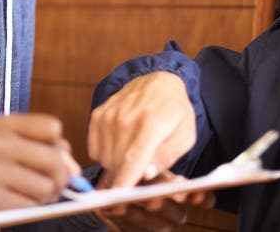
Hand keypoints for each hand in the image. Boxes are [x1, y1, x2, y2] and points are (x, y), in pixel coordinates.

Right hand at [0, 113, 78, 213]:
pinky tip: (23, 201)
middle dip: (61, 174)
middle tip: (55, 180)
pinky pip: (32, 205)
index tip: (49, 151)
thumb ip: (44, 147)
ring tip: (36, 191)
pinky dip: (34, 206)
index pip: (52, 127)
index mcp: (3, 124)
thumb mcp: (11, 141)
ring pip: (47, 186)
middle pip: (53, 158)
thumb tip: (73, 169)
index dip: (57, 143)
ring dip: (48, 193)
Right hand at [88, 71, 195, 187]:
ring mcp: (108, 115)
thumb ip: (166, 157)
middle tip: (142, 170)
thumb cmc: (174, 112)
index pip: (134, 157)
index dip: (126, 181)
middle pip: (117, 163)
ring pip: (104, 159)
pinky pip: (94, 150)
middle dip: (128, 175)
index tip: (118, 199)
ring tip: (134, 152)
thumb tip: (146, 175)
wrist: (158, 81)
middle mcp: (126, 117)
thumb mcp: (184, 136)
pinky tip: (121, 144)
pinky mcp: (97, 115)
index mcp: (152, 122)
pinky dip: (106, 154)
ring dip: (117, 164)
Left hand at [96, 173, 214, 231]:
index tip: (194, 191)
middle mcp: (175, 213)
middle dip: (163, 206)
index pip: (204, 199)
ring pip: (155, 227)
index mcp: (183, 193)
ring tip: (120, 205)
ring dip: (136, 216)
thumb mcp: (145, 165)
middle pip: (177, 215)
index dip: (203, 197)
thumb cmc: (136, 172)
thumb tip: (148, 171)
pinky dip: (121, 222)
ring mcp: (159, 227)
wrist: (114, 185)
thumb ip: (150, 167)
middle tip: (151, 199)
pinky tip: (110, 211)